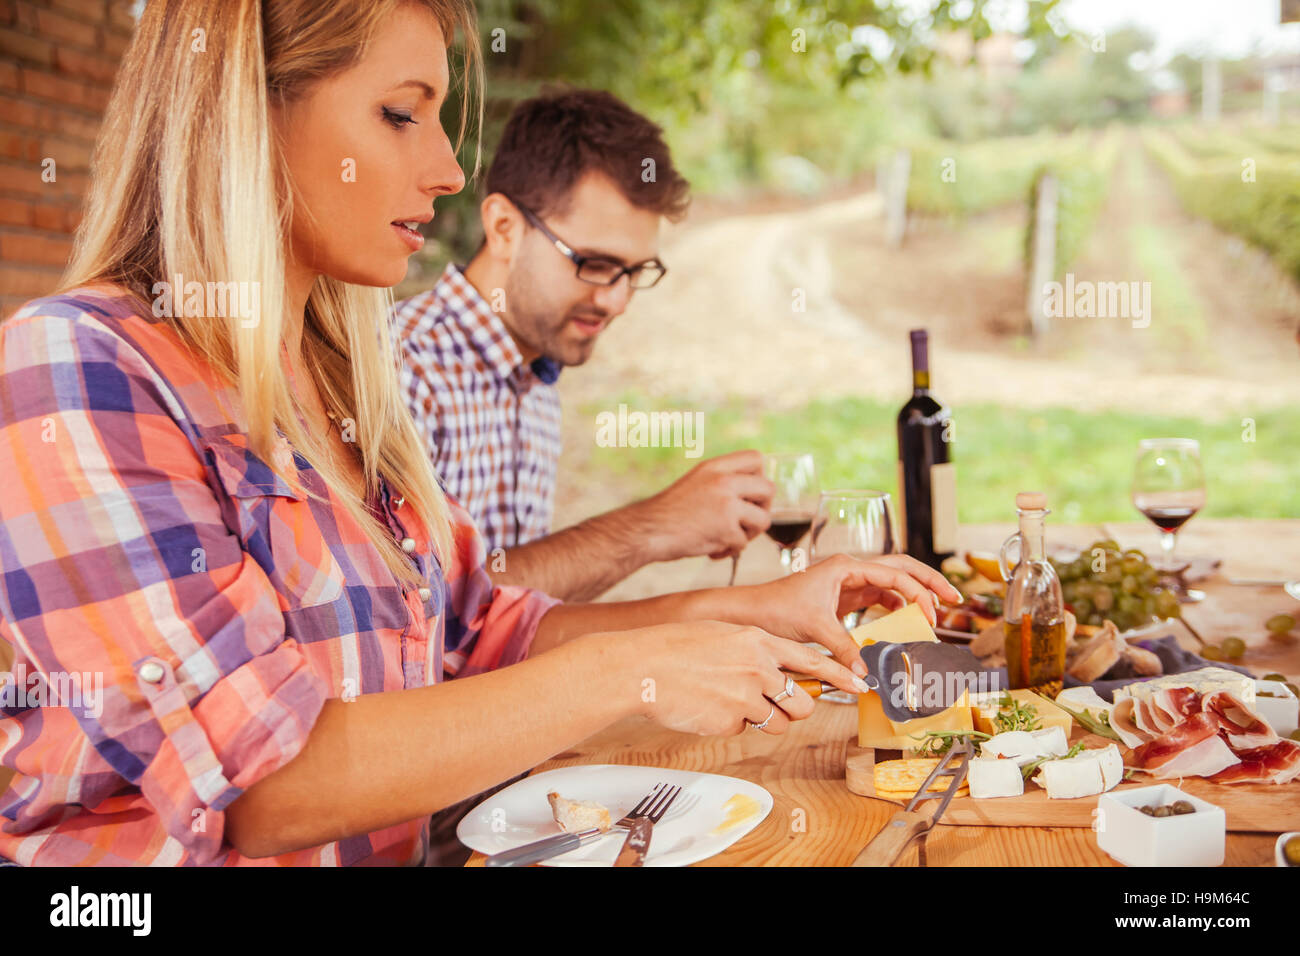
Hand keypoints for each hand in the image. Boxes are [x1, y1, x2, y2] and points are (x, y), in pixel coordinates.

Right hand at [629, 621, 867, 736]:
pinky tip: (708, 707)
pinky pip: (744, 730)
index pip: (812, 661)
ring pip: (778, 723)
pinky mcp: (729, 722)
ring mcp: (745, 697)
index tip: (860, 685)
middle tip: (780, 706)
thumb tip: (779, 672)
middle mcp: (758, 669)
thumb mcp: (724, 636)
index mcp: (758, 641)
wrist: (644, 666)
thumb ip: (756, 651)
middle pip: (803, 702)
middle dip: (797, 709)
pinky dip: (731, 723)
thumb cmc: (678, 647)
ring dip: (765, 720)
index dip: (839, 676)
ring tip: (732, 703)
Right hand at [637, 450, 772, 562]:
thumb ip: (722, 484)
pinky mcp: (725, 528)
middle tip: (746, 521)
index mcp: (715, 467)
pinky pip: (742, 543)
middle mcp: (723, 481)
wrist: (647, 530)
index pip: (756, 458)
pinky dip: (729, 551)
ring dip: (749, 534)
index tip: (749, 494)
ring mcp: (726, 504)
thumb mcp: (696, 483)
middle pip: (768, 489)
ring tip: (727, 539)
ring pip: (763, 519)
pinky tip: (712, 551)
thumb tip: (754, 495)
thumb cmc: (669, 513)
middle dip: (762, 508)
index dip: (759, 477)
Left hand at [732, 554, 963, 674]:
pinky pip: (878, 600)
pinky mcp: (843, 599)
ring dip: (914, 596)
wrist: (751, 611)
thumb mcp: (814, 628)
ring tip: (935, 615)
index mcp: (846, 567)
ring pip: (892, 584)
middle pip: (901, 568)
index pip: (895, 574)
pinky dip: (895, 610)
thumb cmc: (776, 609)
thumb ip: (844, 650)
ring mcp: (848, 584)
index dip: (918, 592)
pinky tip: (906, 623)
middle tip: (954, 599)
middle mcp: (850, 570)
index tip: (930, 616)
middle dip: (929, 581)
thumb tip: (867, 676)